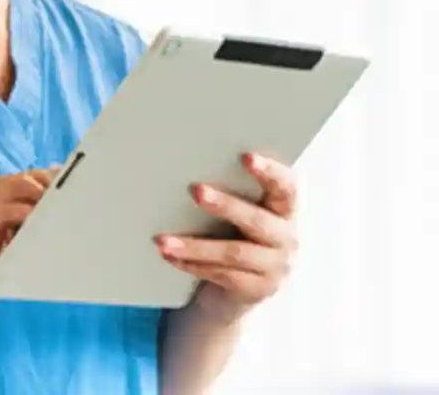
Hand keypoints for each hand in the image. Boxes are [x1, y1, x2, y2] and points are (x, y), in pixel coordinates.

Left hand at [155, 152, 298, 324]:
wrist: (236, 292)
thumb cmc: (233, 239)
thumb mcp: (239, 218)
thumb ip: (231, 196)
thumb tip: (186, 171)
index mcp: (284, 212)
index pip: (287, 188)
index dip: (270, 172)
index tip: (246, 157)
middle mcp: (287, 239)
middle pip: (257, 220)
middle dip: (226, 205)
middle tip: (196, 190)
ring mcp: (275, 269)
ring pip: (233, 252)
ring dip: (194, 245)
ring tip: (162, 240)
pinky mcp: (256, 291)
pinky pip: (221, 274)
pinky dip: (191, 264)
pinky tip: (168, 255)